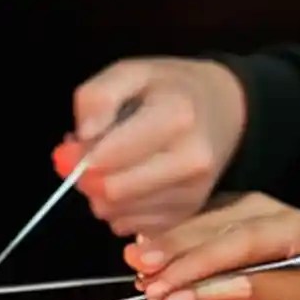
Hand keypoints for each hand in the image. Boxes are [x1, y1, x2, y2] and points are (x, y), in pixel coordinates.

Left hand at [54, 58, 246, 236]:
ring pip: (116, 215)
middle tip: (88, 160)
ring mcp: (192, 193)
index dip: (79, 157)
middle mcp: (191, 161)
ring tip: (113, 167)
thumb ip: (97, 98)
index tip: (74, 146)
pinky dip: (118, 210)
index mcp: (176, 117)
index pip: (107, 159)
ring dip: (100, 196)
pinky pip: (130, 227)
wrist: (225, 111)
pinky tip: (130, 184)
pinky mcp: (186, 216)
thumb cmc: (168, 89)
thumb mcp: (130, 72)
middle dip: (87, 179)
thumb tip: (83, 137)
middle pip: (110, 193)